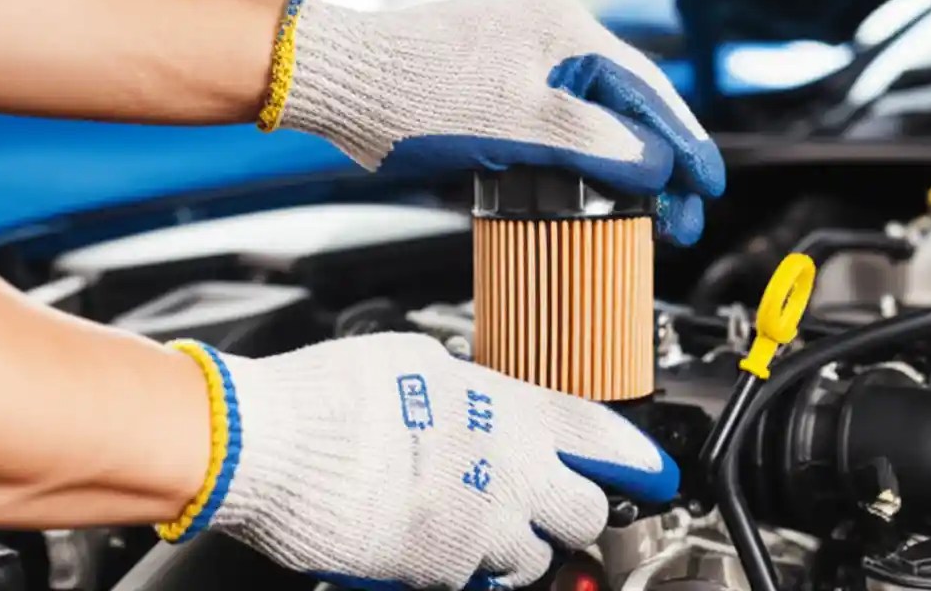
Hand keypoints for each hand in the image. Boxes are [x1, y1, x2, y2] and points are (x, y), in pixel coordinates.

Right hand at [163, 334, 677, 588]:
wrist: (272, 444)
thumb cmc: (332, 394)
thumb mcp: (414, 362)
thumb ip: (468, 389)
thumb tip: (479, 399)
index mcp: (505, 409)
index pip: (599, 433)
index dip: (638, 456)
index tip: (658, 473)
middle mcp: (505, 471)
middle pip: (587, 510)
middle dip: (579, 511)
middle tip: (553, 504)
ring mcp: (475, 527)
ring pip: (537, 559)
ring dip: (523, 546)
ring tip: (484, 523)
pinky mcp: (438, 572)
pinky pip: (476, 580)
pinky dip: (468, 568)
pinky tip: (437, 540)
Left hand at [272, 0, 724, 245]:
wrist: (342, 86)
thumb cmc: (414, 91)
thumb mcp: (517, 122)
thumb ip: (594, 143)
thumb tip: (655, 164)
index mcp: (564, 29)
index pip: (646, 89)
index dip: (683, 142)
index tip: (707, 184)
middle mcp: (549, 40)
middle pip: (627, 106)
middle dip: (660, 164)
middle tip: (682, 216)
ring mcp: (522, 65)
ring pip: (595, 120)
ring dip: (624, 168)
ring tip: (650, 215)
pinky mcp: (497, 92)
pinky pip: (560, 128)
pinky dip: (585, 163)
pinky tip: (597, 194)